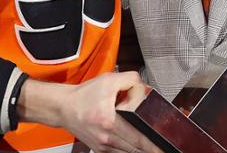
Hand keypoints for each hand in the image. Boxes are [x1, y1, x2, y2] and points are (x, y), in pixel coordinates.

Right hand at [18, 73, 161, 152]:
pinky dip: (129, 150)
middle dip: (150, 149)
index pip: (137, 138)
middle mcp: (106, 137)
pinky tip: (135, 146)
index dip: (152, 145)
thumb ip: (131, 79)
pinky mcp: (99, 149)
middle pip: (135, 149)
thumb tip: (145, 89)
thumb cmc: (84, 95)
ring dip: (139, 150)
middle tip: (162, 148)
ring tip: (151, 146)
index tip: (162, 147)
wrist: (64, 107)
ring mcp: (102, 146)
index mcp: (109, 121)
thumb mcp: (109, 80)